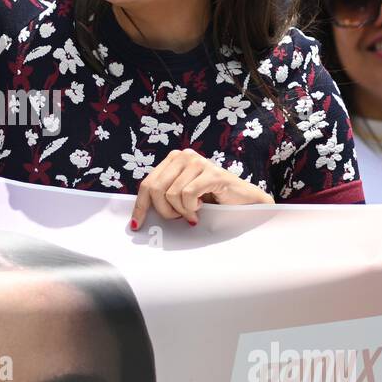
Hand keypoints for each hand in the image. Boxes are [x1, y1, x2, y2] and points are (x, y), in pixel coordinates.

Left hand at [130, 148, 273, 229]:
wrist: (244, 200)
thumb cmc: (212, 199)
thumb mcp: (183, 194)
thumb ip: (165, 196)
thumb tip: (139, 218)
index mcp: (173, 159)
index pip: (147, 183)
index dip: (140, 206)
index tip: (137, 225)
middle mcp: (183, 156)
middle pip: (156, 189)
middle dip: (165, 211)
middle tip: (179, 217)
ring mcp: (197, 162)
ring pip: (171, 194)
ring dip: (182, 210)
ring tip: (194, 211)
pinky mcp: (211, 173)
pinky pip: (188, 195)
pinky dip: (192, 207)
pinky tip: (201, 208)